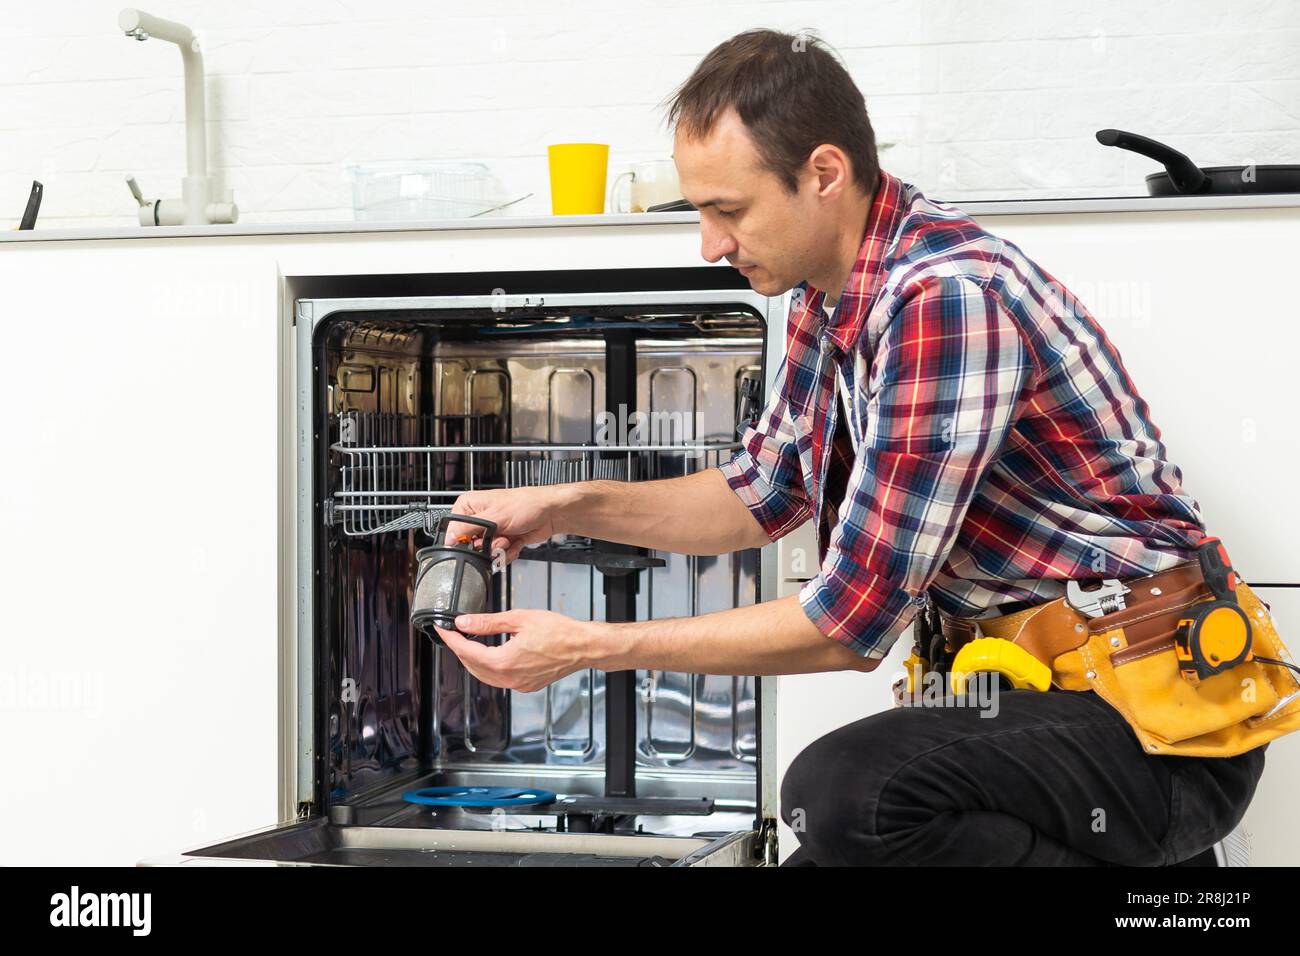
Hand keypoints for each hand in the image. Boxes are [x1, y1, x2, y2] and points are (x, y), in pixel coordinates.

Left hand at [432, 609, 609, 692]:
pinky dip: (489, 668)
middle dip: (460, 650)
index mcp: (504, 662)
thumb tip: (464, 622)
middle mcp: (509, 678)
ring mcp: (518, 684)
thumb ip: (487, 622)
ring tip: (468, 643)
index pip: (467, 652)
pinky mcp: (526, 685)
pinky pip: (499, 680)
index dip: (451, 639)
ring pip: (485, 676)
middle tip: (453, 634)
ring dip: (473, 661)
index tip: (443, 629)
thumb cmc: (558, 632)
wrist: (582, 647)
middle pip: (472, 667)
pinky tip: (490, 655)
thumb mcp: (519, 619)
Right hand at [443, 486, 567, 563]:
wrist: (550, 513)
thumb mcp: (493, 517)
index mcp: (469, 506)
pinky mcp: (503, 540)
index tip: (476, 541)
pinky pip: (498, 555)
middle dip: (486, 547)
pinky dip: (508, 553)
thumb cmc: (526, 505)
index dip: (464, 540)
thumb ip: (469, 528)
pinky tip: (515, 543)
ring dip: (499, 550)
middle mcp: (479, 517)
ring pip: (485, 552)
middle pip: (470, 544)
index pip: (453, 529)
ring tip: (509, 539)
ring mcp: (492, 530)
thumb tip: (449, 538)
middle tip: (498, 539)